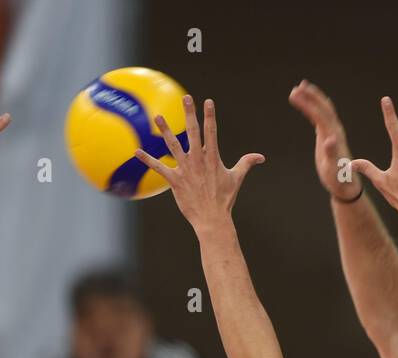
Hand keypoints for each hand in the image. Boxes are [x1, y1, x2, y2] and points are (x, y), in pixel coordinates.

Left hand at [136, 96, 263, 232]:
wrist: (212, 219)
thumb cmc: (224, 199)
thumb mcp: (237, 178)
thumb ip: (246, 163)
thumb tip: (261, 157)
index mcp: (213, 158)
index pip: (211, 132)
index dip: (210, 116)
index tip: (208, 101)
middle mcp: (198, 160)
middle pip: (193, 132)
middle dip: (190, 114)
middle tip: (186, 98)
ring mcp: (186, 169)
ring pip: (173, 145)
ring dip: (165, 130)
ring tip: (158, 117)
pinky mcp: (175, 180)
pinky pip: (159, 168)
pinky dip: (147, 159)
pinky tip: (136, 152)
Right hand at [288, 80, 360, 201]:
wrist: (345, 185)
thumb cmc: (338, 179)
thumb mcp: (334, 168)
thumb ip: (332, 154)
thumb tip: (329, 140)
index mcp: (334, 135)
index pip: (320, 114)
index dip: (308, 103)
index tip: (296, 94)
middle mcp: (335, 130)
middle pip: (323, 108)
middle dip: (311, 96)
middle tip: (297, 86)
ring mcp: (333, 132)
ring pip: (323, 110)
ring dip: (312, 98)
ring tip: (299, 88)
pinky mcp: (329, 136)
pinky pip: (321, 118)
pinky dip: (313, 109)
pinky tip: (308, 104)